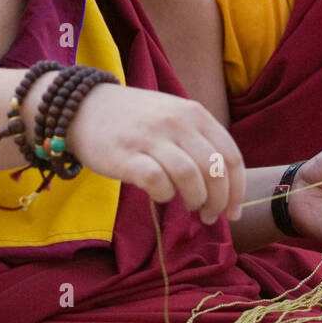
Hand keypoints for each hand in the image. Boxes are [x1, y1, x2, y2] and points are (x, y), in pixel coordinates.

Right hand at [65, 83, 245, 224]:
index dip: (237, 189)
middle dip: (218, 201)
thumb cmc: (136, 119)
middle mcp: (177, 122)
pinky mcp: (126, 155)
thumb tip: (225, 185)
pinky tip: (161, 195)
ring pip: (189, 176)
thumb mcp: (174, 115)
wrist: (84, 107)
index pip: (230, 155)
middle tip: (210, 216)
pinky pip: (156, 181)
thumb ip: (199, 141)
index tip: (233, 212)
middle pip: (214, 170)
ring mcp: (151, 137)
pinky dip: (164, 195)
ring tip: (189, 207)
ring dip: (195, 199)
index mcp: (194, 113)